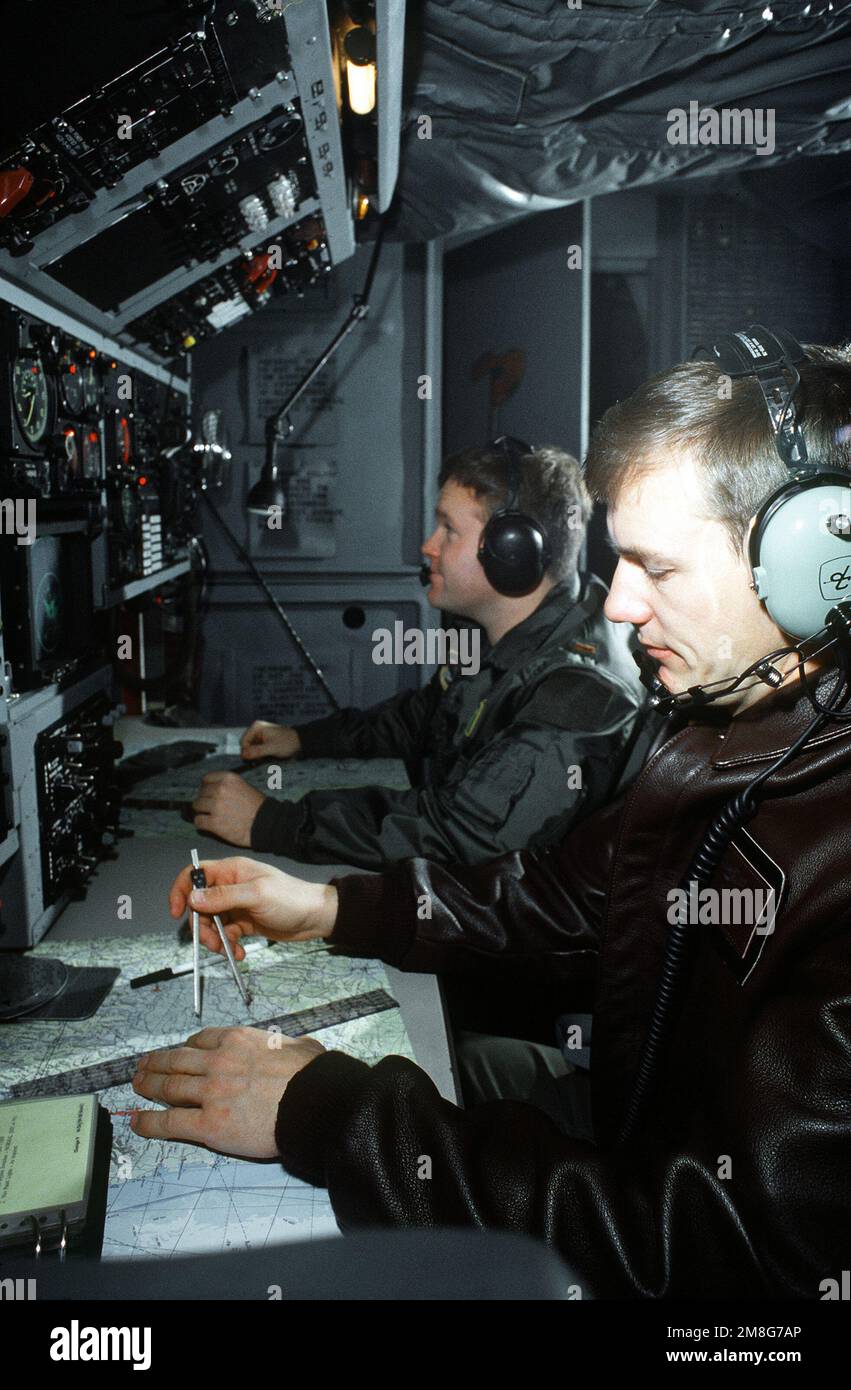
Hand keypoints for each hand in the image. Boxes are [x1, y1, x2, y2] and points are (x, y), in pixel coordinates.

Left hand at [131, 1028, 324, 1158]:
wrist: (314, 1104)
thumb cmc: (314, 1077)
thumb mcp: (302, 1047)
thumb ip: (290, 1045)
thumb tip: (302, 1046)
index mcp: (238, 1040)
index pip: (202, 1040)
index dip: (185, 1047)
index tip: (179, 1052)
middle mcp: (218, 1062)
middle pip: (177, 1061)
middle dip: (156, 1063)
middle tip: (143, 1066)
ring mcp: (210, 1093)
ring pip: (168, 1087)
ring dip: (147, 1085)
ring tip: (136, 1085)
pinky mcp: (209, 1124)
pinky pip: (170, 1122)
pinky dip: (148, 1121)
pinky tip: (137, 1121)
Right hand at [169, 854, 337, 958]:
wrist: (316, 918)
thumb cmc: (291, 899)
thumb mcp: (256, 896)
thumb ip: (223, 897)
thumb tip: (193, 898)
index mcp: (232, 871)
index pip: (196, 874)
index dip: (181, 891)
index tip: (175, 912)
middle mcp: (231, 887)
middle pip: (200, 905)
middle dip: (201, 926)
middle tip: (212, 942)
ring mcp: (237, 906)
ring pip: (211, 923)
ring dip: (215, 940)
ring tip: (228, 950)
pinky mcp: (244, 923)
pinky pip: (226, 935)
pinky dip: (228, 946)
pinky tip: (239, 953)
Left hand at [192, 771, 263, 846]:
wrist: (266, 824)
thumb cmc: (258, 807)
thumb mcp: (245, 786)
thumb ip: (228, 786)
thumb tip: (212, 790)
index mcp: (229, 779)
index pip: (206, 779)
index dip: (206, 787)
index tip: (208, 793)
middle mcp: (220, 790)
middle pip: (201, 793)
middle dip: (205, 800)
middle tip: (211, 807)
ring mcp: (216, 806)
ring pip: (197, 806)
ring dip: (202, 811)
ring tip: (209, 815)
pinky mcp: (214, 822)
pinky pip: (198, 821)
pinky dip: (201, 823)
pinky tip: (208, 824)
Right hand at [240, 720, 301, 761]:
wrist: (300, 742)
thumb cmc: (288, 742)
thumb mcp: (272, 748)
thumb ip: (257, 751)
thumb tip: (243, 755)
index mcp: (256, 727)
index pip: (243, 742)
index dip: (246, 752)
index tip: (253, 760)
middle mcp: (256, 730)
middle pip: (246, 745)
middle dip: (251, 754)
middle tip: (260, 760)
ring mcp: (260, 736)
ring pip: (251, 749)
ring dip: (256, 756)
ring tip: (264, 759)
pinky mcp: (263, 741)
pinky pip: (256, 750)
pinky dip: (259, 755)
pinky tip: (266, 757)